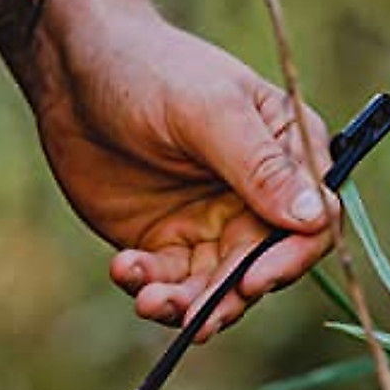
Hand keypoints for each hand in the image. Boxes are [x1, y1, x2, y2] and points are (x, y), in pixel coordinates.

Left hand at [32, 0, 337, 340]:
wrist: (73, 73)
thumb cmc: (150, 71)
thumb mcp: (208, 112)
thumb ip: (260, 167)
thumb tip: (316, 218)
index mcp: (290, 154)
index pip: (315, 220)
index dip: (290, 258)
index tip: (252, 281)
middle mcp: (261, 197)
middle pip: (265, 266)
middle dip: (229, 296)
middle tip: (195, 318)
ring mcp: (214, 224)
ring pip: (217, 287)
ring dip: (188, 305)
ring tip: (149, 301)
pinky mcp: (169, 242)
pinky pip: (171, 282)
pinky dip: (149, 286)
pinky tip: (123, 269)